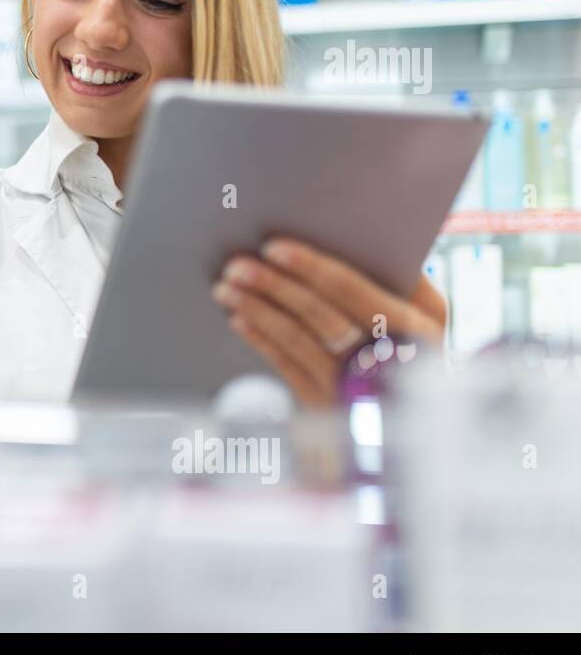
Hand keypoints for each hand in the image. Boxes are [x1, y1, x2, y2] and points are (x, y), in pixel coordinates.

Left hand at [211, 236, 445, 406]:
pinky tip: (239, 318)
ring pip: (299, 342)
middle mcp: (388, 359)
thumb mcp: (427, 312)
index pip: (357, 292)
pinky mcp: (329, 406)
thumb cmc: (417, 344)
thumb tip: (360, 234)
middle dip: (276, 287)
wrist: (419, 420)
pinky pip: (289, 369)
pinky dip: (262, 340)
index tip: (274, 248)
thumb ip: (402, 277)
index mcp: (418, 326)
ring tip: (226, 288)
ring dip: (259, 310)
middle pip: (322, 316)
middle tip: (237, 266)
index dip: (313, 268)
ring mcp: (356, 388)